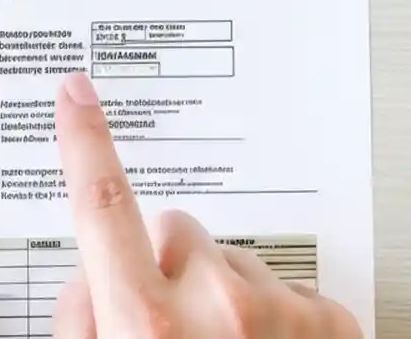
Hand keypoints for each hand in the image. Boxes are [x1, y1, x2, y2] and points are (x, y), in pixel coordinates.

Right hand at [52, 72, 362, 338]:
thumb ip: (81, 320)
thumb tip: (90, 279)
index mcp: (147, 322)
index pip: (102, 206)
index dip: (85, 142)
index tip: (78, 94)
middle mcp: (216, 308)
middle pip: (176, 232)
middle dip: (166, 267)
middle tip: (169, 329)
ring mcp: (280, 313)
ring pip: (235, 262)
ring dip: (225, 299)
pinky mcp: (332, 323)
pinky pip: (289, 289)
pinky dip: (277, 320)